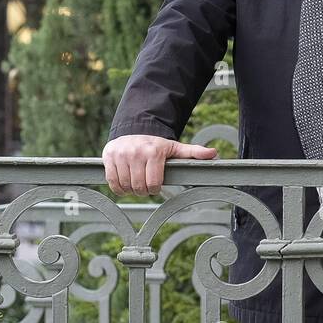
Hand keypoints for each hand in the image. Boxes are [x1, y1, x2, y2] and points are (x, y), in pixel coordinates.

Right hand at [102, 135, 217, 195]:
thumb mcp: (176, 148)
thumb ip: (194, 152)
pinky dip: (118, 187)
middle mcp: (136, 151)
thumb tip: (214, 154)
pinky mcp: (108, 156)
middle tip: (145, 186)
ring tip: (135, 183)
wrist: (134, 130)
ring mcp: (120, 154)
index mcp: (154, 151)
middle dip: (143, 191)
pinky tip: (124, 182)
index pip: (154, 184)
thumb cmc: (157, 145)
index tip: (155, 185)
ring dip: (130, 190)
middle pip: (139, 187)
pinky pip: (112, 181)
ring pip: (125, 186)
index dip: (155, 189)